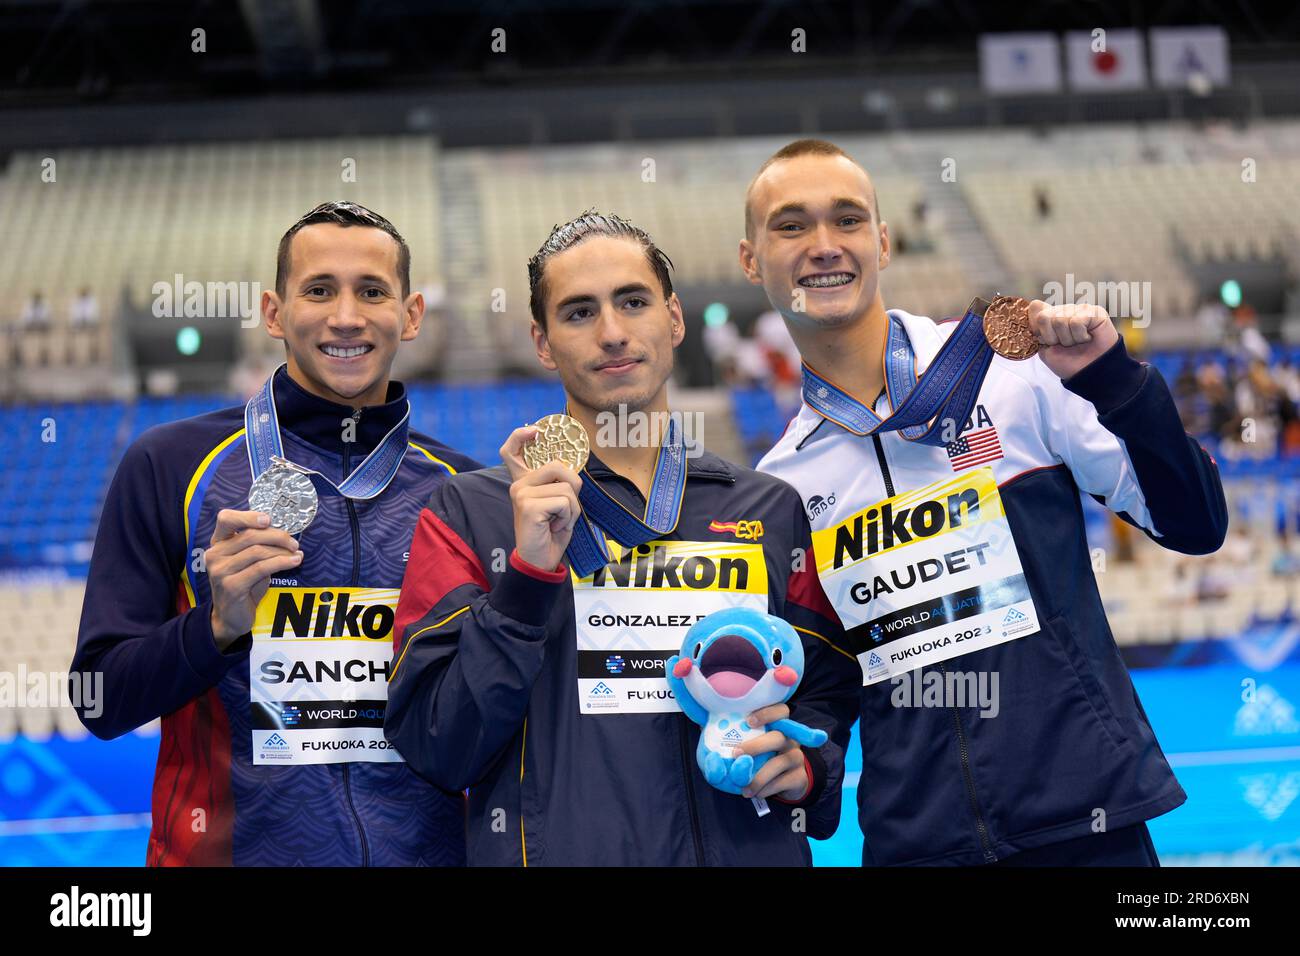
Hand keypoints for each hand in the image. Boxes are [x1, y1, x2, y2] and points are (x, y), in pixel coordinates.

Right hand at [206, 509, 302, 649]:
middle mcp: (215, 554)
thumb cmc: (244, 585)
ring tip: (296, 553)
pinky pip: (261, 568)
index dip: (248, 516)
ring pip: (258, 551)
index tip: (269, 520)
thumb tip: (287, 534)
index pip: (226, 519)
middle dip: (277, 536)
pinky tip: (294, 562)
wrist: (230, 617)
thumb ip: (259, 545)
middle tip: (293, 542)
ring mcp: (220, 571)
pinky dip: (281, 562)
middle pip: (250, 535)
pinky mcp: (231, 586)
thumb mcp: (249, 562)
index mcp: (218, 544)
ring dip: (282, 551)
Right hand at [500, 426, 582, 571]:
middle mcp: (518, 485)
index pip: (510, 450)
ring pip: (566, 488)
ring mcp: (521, 494)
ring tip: (558, 522)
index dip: (520, 436)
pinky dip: (568, 518)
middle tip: (564, 510)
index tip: (535, 431)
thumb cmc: (550, 533)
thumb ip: (557, 484)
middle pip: (558, 467)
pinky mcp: (528, 506)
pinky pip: (564, 502)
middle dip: (573, 488)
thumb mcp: (556, 503)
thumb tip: (570, 470)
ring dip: (572, 509)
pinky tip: (554, 528)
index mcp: (523, 482)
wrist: (539, 561)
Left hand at [735, 703, 809, 800]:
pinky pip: (784, 781)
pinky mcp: (800, 776)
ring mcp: (797, 757)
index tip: (748, 721)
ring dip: (759, 776)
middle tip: (736, 755)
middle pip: (778, 736)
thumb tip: (708, 744)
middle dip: (757, 746)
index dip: (767, 713)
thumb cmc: (754, 761)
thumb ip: (726, 742)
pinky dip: (767, 788)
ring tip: (743, 788)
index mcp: (777, 726)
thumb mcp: (741, 748)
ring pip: (781, 762)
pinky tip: (755, 792)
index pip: (780, 711)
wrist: (781, 785)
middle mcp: (790, 739)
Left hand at [1026, 300, 1118, 380]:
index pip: (1034, 307)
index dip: (1038, 329)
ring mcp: (1079, 309)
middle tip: (1065, 345)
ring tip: (1078, 343)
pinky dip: (1080, 336)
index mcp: (1050, 317)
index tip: (1046, 342)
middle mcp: (1064, 310)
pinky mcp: (1094, 311)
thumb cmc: (1069, 362)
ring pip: (1059, 320)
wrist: (1090, 373)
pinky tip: (1088, 338)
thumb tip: (1035, 303)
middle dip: (1052, 338)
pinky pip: (1076, 321)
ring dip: (1068, 339)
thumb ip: (1036, 328)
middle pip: (1044, 316)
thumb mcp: (1044, 349)